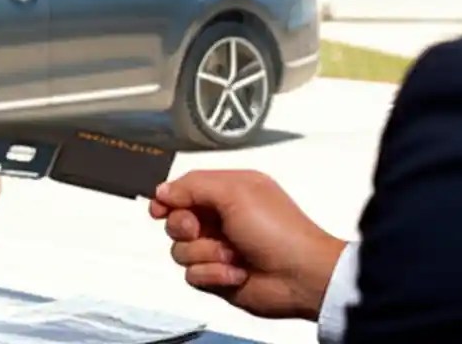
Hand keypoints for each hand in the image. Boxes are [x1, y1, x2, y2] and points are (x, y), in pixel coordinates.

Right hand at [150, 170, 345, 320]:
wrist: (301, 276)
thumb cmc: (278, 230)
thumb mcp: (234, 192)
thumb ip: (193, 186)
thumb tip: (162, 191)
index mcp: (228, 191)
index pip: (183, 190)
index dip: (168, 199)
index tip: (160, 209)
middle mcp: (221, 219)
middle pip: (175, 221)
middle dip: (184, 226)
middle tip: (199, 229)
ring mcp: (218, 249)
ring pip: (180, 251)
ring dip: (205, 253)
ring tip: (232, 255)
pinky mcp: (217, 276)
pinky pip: (192, 276)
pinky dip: (213, 274)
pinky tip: (236, 273)